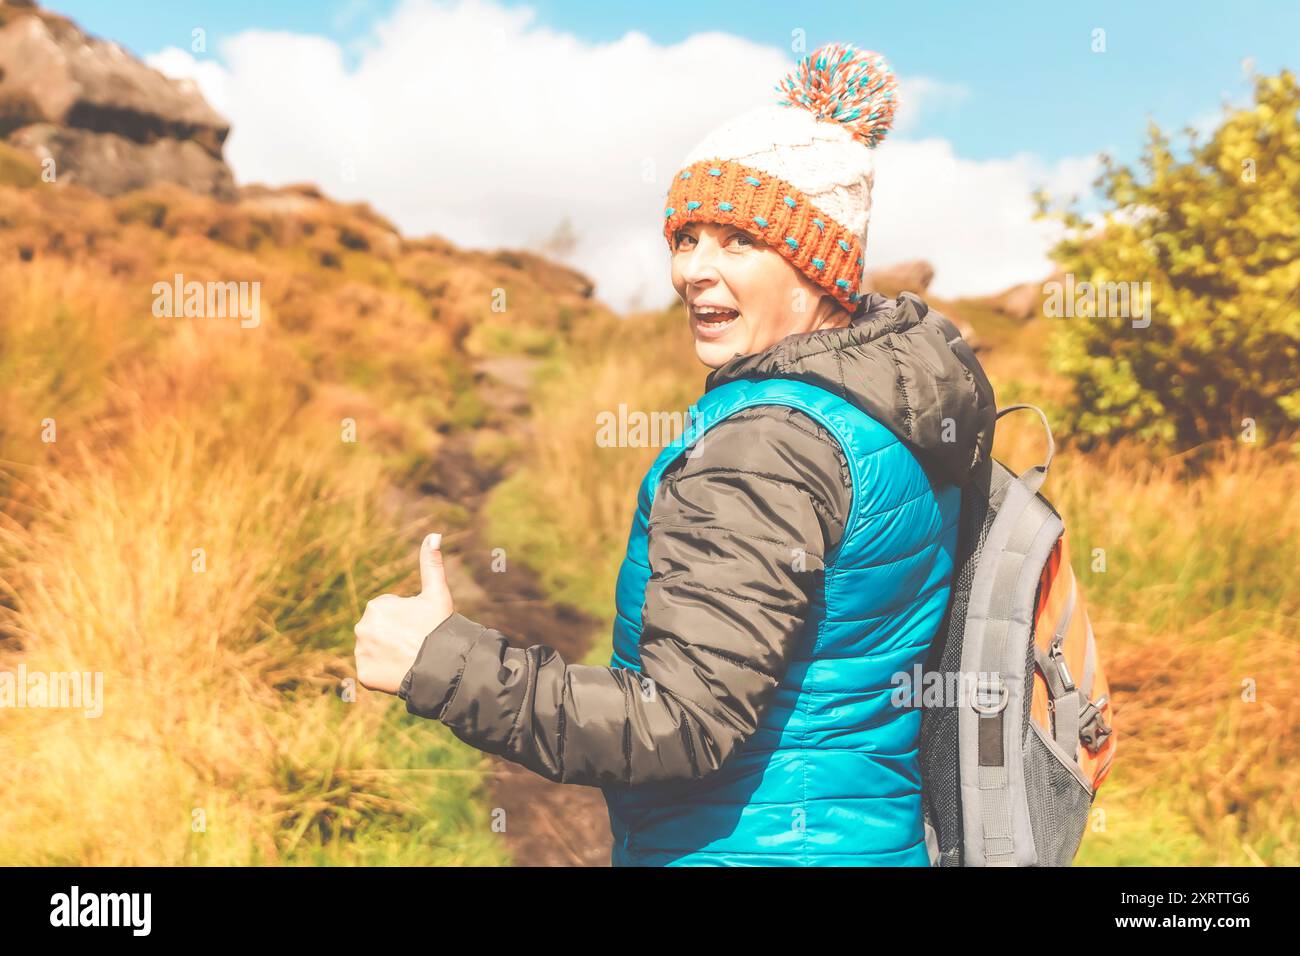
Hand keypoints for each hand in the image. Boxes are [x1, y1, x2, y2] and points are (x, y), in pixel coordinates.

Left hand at [354, 532, 454, 694]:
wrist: (440, 666)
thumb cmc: (439, 627)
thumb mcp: (437, 594)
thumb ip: (431, 564)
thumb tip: (434, 534)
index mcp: (377, 606)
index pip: (389, 613)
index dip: (407, 621)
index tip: (419, 628)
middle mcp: (362, 627)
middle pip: (378, 632)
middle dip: (393, 637)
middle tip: (414, 644)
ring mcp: (361, 652)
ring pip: (373, 651)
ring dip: (387, 654)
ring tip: (408, 658)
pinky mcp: (363, 674)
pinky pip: (371, 671)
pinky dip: (383, 672)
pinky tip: (399, 671)